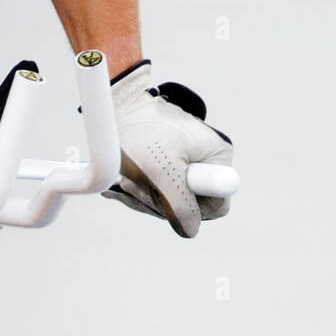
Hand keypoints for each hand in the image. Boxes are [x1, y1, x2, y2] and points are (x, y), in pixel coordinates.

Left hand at [104, 60, 233, 237]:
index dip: (187, 208)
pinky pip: (156, 193)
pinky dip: (137, 190)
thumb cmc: (139, 132)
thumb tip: (190, 230)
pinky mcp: (170, 166)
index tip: (162, 190)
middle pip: (189, 207)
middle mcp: (208, 162)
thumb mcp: (160, 171)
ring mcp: (189, 164)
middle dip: (157, 201)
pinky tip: (121, 179)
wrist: (116, 104)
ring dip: (142, 195)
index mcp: (218, 158)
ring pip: (169, 202)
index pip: (215, 206)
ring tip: (125, 176)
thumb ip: (180, 204)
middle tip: (134, 182)